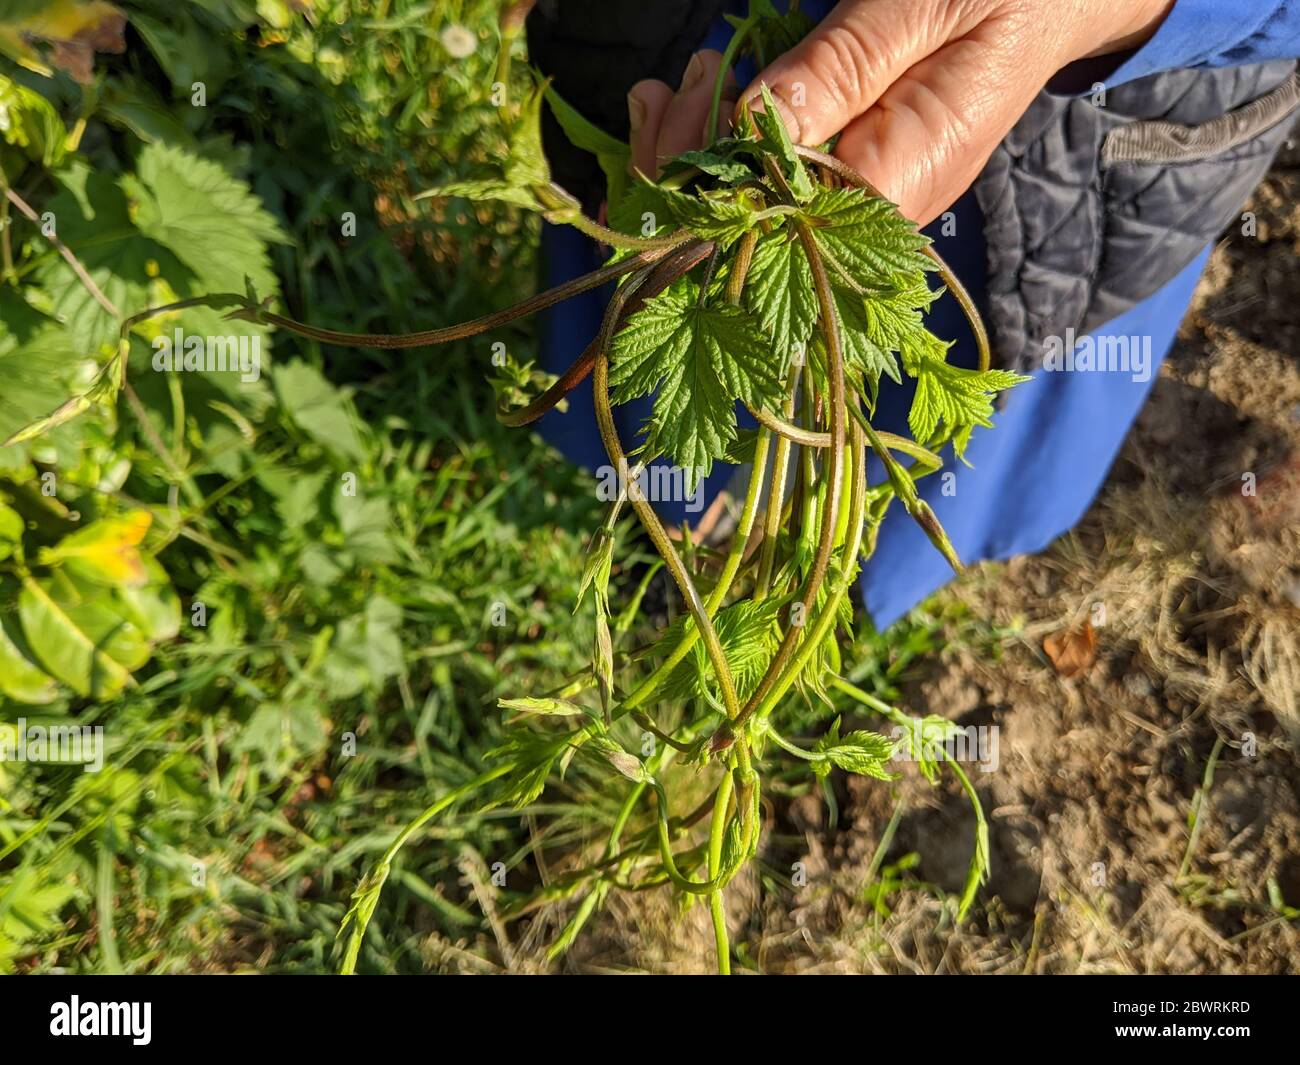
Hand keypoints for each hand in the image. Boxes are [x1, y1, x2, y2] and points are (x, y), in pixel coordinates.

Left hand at [628, 0, 1173, 222]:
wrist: (1056, 1)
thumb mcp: (927, 8)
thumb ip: (846, 66)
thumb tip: (755, 119)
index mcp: (900, 186)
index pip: (778, 224)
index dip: (713, 178)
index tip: (694, 92)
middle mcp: (869, 218)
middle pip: (745, 238)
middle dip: (685, 168)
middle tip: (679, 81)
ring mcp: (851, 206)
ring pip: (740, 218)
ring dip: (689, 154)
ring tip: (681, 81)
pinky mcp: (838, 182)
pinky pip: (760, 186)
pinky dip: (713, 147)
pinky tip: (694, 100)